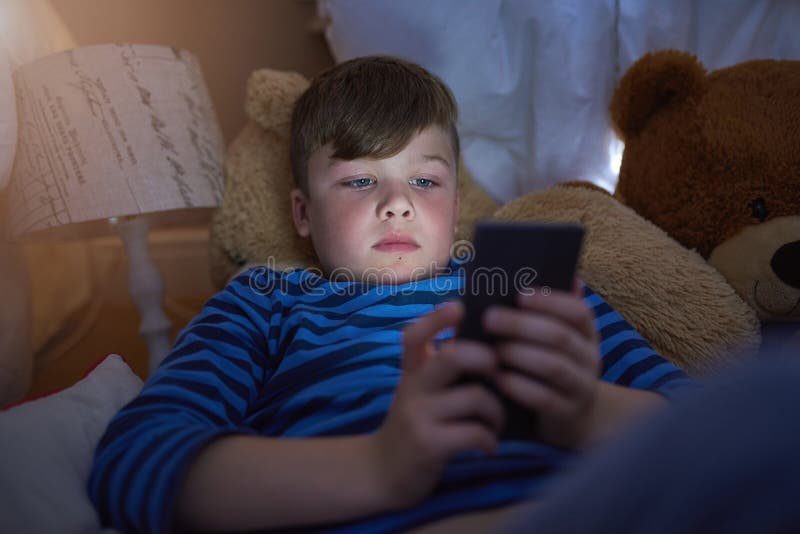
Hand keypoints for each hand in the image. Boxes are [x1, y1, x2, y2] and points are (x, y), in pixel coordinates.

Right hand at [372, 301, 505, 508]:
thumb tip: (484, 342)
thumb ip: (440, 367)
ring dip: (497, 412)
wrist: (381, 472)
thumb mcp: (418, 391)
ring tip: (497, 422)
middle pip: (452, 356)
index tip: (458, 308)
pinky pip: (475, 433)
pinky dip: (490, 439)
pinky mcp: (429, 445)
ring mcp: (419, 416)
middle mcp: (413, 387)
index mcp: (412, 370)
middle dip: (486, 358)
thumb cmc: (414, 424)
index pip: (415, 335)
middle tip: (498, 371)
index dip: (436, 318)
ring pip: (475, 398)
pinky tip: (488, 446)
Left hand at [483, 280, 600, 447]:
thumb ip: (539, 312)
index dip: (550, 301)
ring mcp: (582, 386)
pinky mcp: (567, 413)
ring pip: (553, 366)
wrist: (570, 416)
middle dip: (521, 325)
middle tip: (489, 318)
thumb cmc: (547, 363)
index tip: (520, 294)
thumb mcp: (549, 338)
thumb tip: (530, 275)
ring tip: (493, 349)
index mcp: (586, 332)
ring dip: (519, 354)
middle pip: (559, 336)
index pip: (578, 311)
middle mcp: (590, 357)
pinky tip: (498, 378)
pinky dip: (518, 386)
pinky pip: (544, 398)